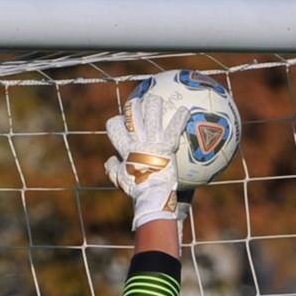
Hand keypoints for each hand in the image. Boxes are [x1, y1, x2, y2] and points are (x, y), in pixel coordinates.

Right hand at [105, 93, 190, 228]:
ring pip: (151, 113)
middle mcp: (138, 141)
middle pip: (132, 115)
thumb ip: (113, 170)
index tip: (120, 121)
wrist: (153, 197)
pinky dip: (180, 118)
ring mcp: (153, 142)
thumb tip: (109, 161)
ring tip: (157, 99)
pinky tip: (186, 111)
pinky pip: (174, 127)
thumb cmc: (137, 192)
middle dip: (134, 106)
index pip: (114, 128)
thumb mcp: (121, 181)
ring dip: (154, 103)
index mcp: (126, 149)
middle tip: (138, 102)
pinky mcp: (168, 146)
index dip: (116, 122)